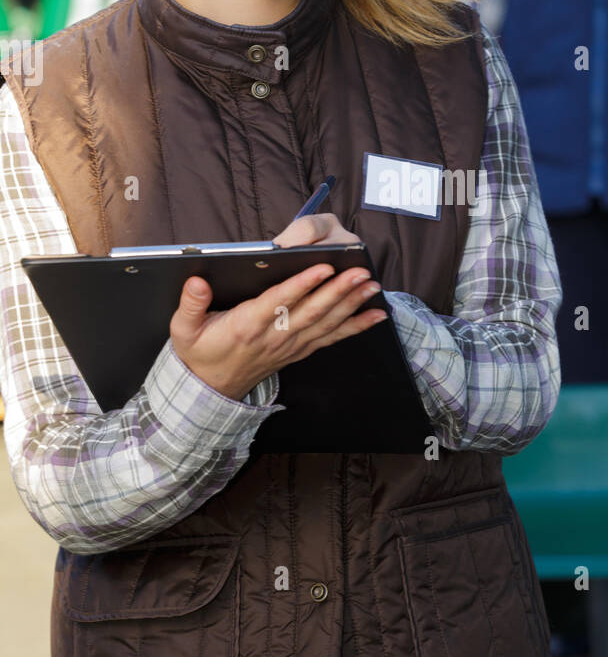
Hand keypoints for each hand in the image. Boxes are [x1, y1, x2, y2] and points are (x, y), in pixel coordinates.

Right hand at [169, 213, 384, 399]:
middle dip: (339, 290)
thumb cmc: (199, 353)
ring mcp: (290, 346)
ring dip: (351, 304)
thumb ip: (189, 304)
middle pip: (311, 311)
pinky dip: (356, 326)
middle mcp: (274, 337)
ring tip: (372, 285)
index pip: (279, 302)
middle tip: (361, 272)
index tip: (322, 267)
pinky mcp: (300, 350)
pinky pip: (332, 338)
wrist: (211, 389)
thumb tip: (196, 280)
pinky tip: (376, 315)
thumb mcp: (183, 329)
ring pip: (326, 323)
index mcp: (247, 326)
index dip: (302, 284)